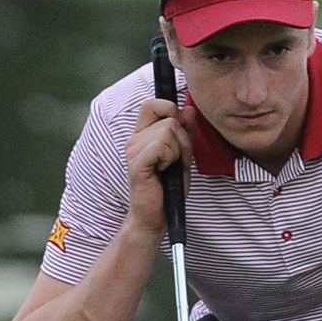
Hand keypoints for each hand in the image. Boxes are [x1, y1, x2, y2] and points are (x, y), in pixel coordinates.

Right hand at [124, 97, 192, 237]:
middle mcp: (135, 139)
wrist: (158, 216)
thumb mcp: (184, 156)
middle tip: (175, 161)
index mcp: (143, 134)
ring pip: (168, 131)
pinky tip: (163, 172)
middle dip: (183, 140)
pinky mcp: (136, 163)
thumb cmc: (170, 188)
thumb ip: (186, 132)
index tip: (178, 134)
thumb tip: (188, 109)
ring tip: (169, 168)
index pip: (153, 104)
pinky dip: (170, 159)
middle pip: (169, 118)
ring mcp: (133, 150)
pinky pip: (162, 146)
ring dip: (178, 152)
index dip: (170, 110)